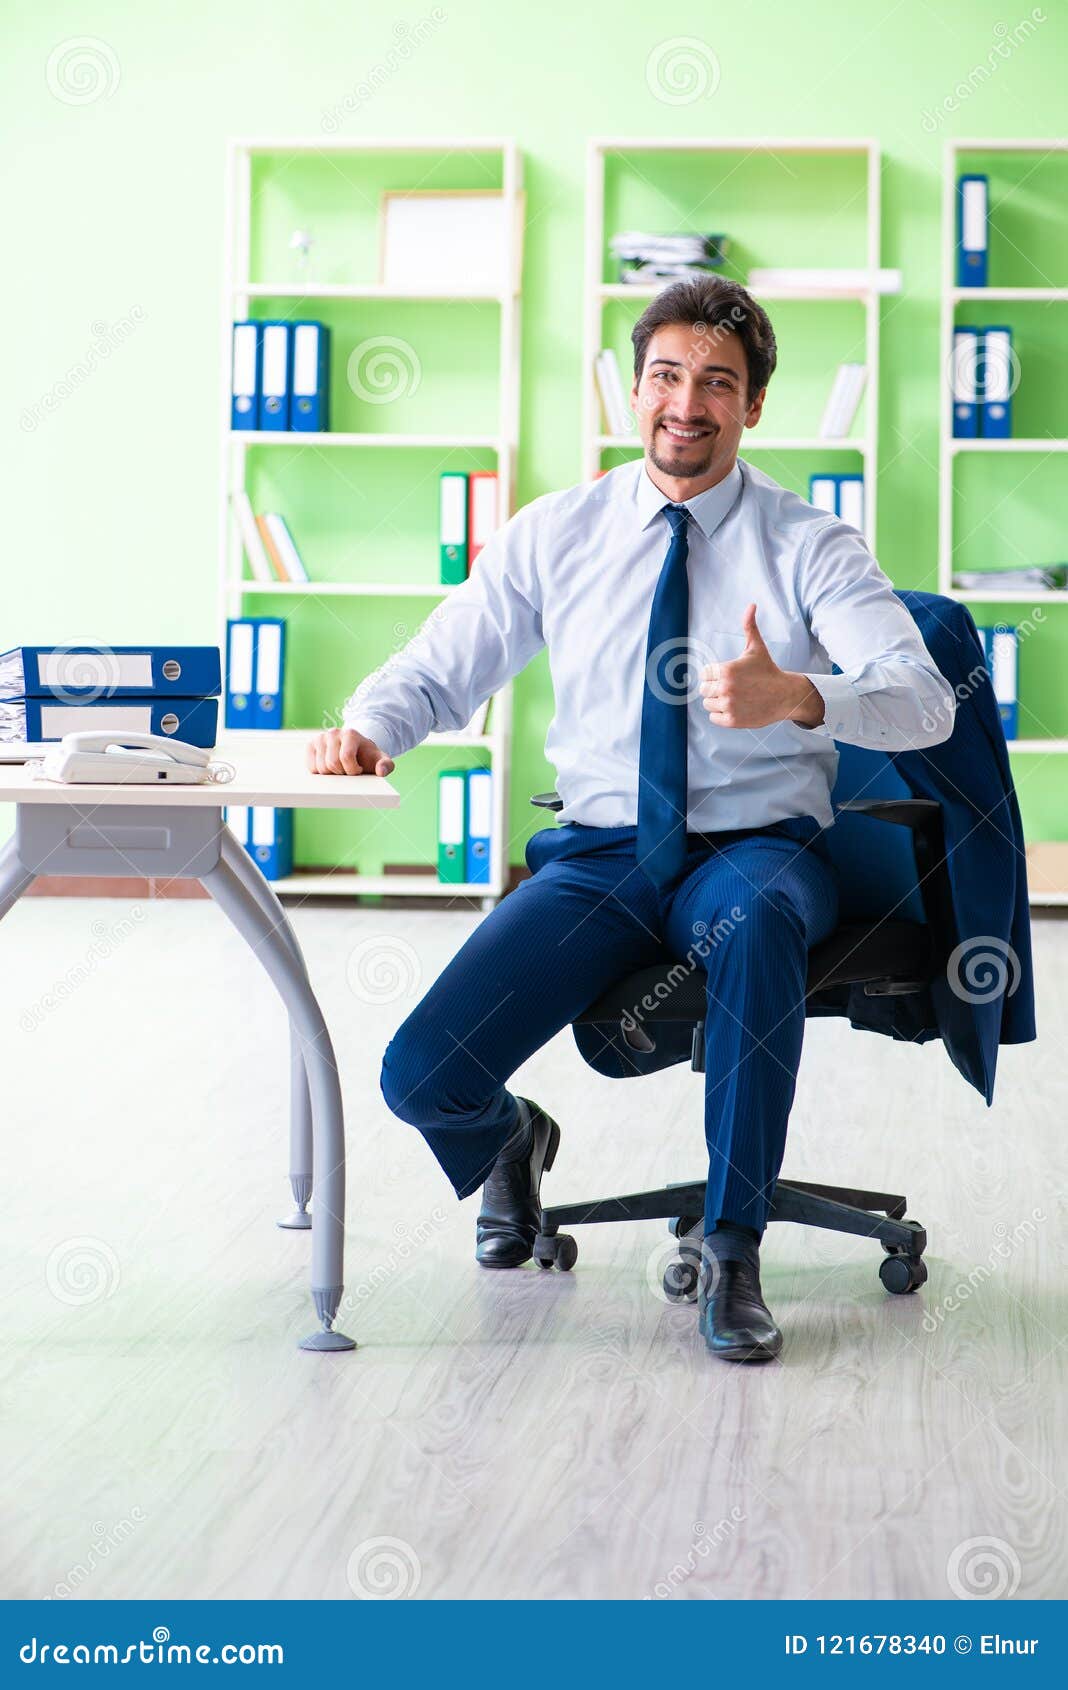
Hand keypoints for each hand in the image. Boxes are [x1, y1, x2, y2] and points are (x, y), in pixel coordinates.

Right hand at [306, 728, 394, 776]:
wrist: (356, 750)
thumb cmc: (367, 757)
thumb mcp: (381, 760)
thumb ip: (386, 765)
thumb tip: (381, 771)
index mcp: (351, 734)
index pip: (346, 757)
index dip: (352, 770)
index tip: (359, 770)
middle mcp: (333, 733)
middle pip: (331, 763)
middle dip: (342, 773)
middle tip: (348, 770)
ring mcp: (320, 738)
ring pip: (321, 767)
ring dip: (332, 775)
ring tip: (340, 768)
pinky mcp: (311, 745)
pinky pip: (311, 768)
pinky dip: (321, 773)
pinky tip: (330, 769)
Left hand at [699, 604, 824, 729]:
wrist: (785, 695)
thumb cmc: (768, 670)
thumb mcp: (756, 648)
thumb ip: (749, 626)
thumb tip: (751, 605)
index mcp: (726, 669)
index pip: (704, 674)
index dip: (714, 674)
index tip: (728, 675)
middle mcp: (725, 688)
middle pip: (703, 690)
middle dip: (715, 688)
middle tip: (732, 687)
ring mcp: (729, 705)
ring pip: (708, 704)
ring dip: (718, 702)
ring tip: (735, 697)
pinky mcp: (732, 720)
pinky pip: (714, 718)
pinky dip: (722, 715)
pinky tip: (736, 708)